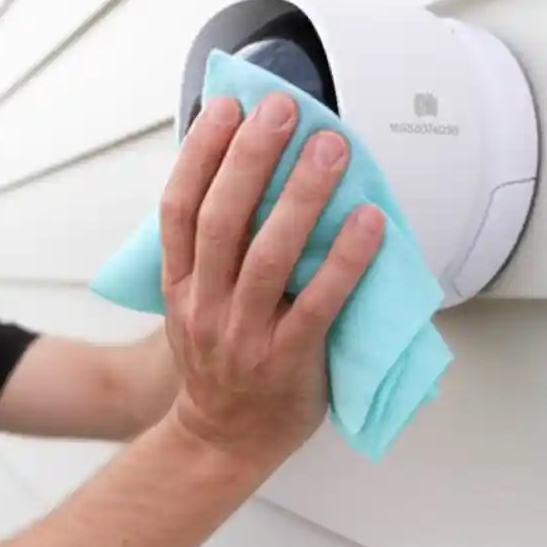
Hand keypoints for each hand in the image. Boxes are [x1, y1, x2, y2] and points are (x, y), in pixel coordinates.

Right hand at [158, 92, 384, 464]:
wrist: (225, 438)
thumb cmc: (220, 363)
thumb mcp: (192, 303)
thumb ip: (209, 250)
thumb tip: (246, 174)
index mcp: (180, 284)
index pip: (179, 208)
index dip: (200, 154)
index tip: (226, 108)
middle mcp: (205, 305)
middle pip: (221, 220)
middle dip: (251, 158)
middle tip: (283, 111)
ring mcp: (244, 334)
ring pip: (268, 256)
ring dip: (301, 196)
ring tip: (330, 149)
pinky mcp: (288, 359)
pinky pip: (319, 304)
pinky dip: (345, 260)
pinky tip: (367, 221)